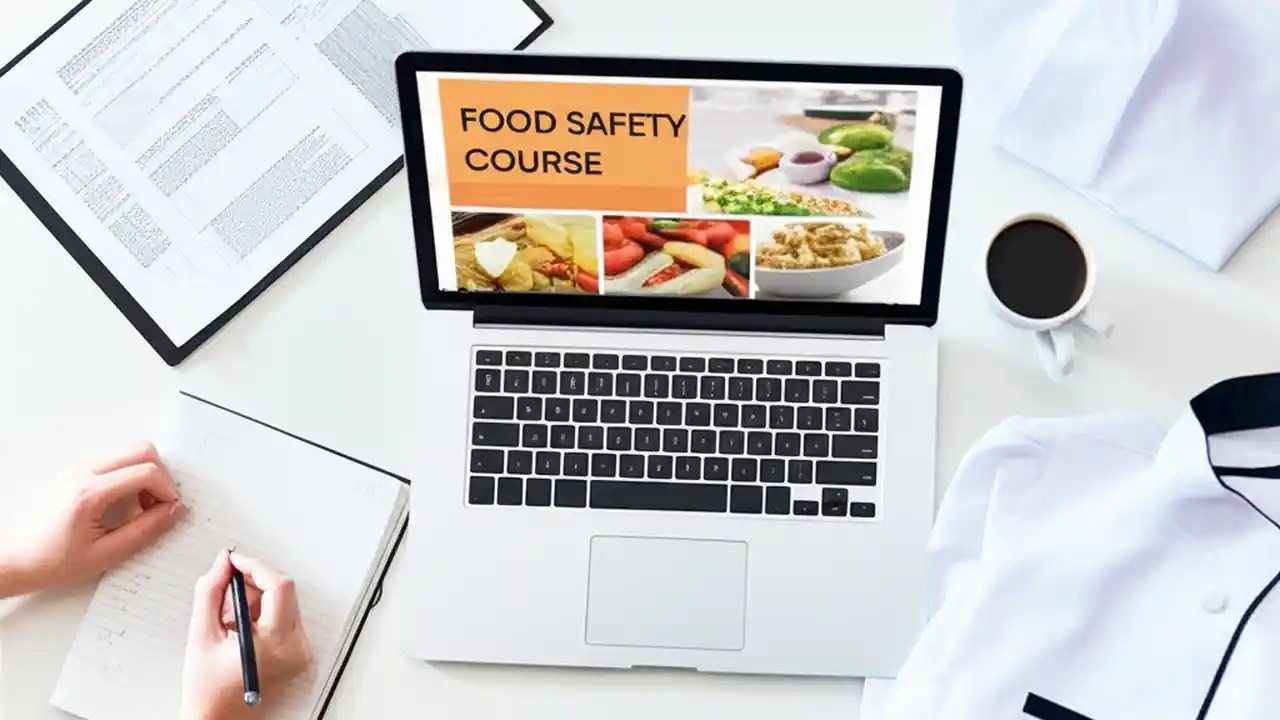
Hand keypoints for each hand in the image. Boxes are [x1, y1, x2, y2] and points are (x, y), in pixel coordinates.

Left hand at [0, 443, 183, 596]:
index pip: (146, 472)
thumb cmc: (51, 562)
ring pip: (128, 451)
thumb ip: (145, 530)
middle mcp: (82, 473)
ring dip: (145, 474)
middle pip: (141, 450)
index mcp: (89, 493)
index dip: (167, 490)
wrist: (15, 561)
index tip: (169, 509)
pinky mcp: (75, 473)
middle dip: (160, 476)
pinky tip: (125, 502)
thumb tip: (172, 512)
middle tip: (159, 503)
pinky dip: (129, 475)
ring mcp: (77, 470)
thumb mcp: (106, 555)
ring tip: (142, 505)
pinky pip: (113, 461)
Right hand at [182, 551, 312, 719]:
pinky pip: (284, 617)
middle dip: (253, 584)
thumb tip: (223, 563)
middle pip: (283, 592)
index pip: (279, 587)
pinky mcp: (298, 653)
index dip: (255, 566)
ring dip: (256, 600)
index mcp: (277, 644)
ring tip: (229, 623)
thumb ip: (209, 592)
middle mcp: (296, 647)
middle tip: (225, 593)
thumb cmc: (207, 690)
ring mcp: (300, 651)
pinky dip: (262, 614)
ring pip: (284, 602)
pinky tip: (241, 630)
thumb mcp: (201, 635)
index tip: (234, 561)